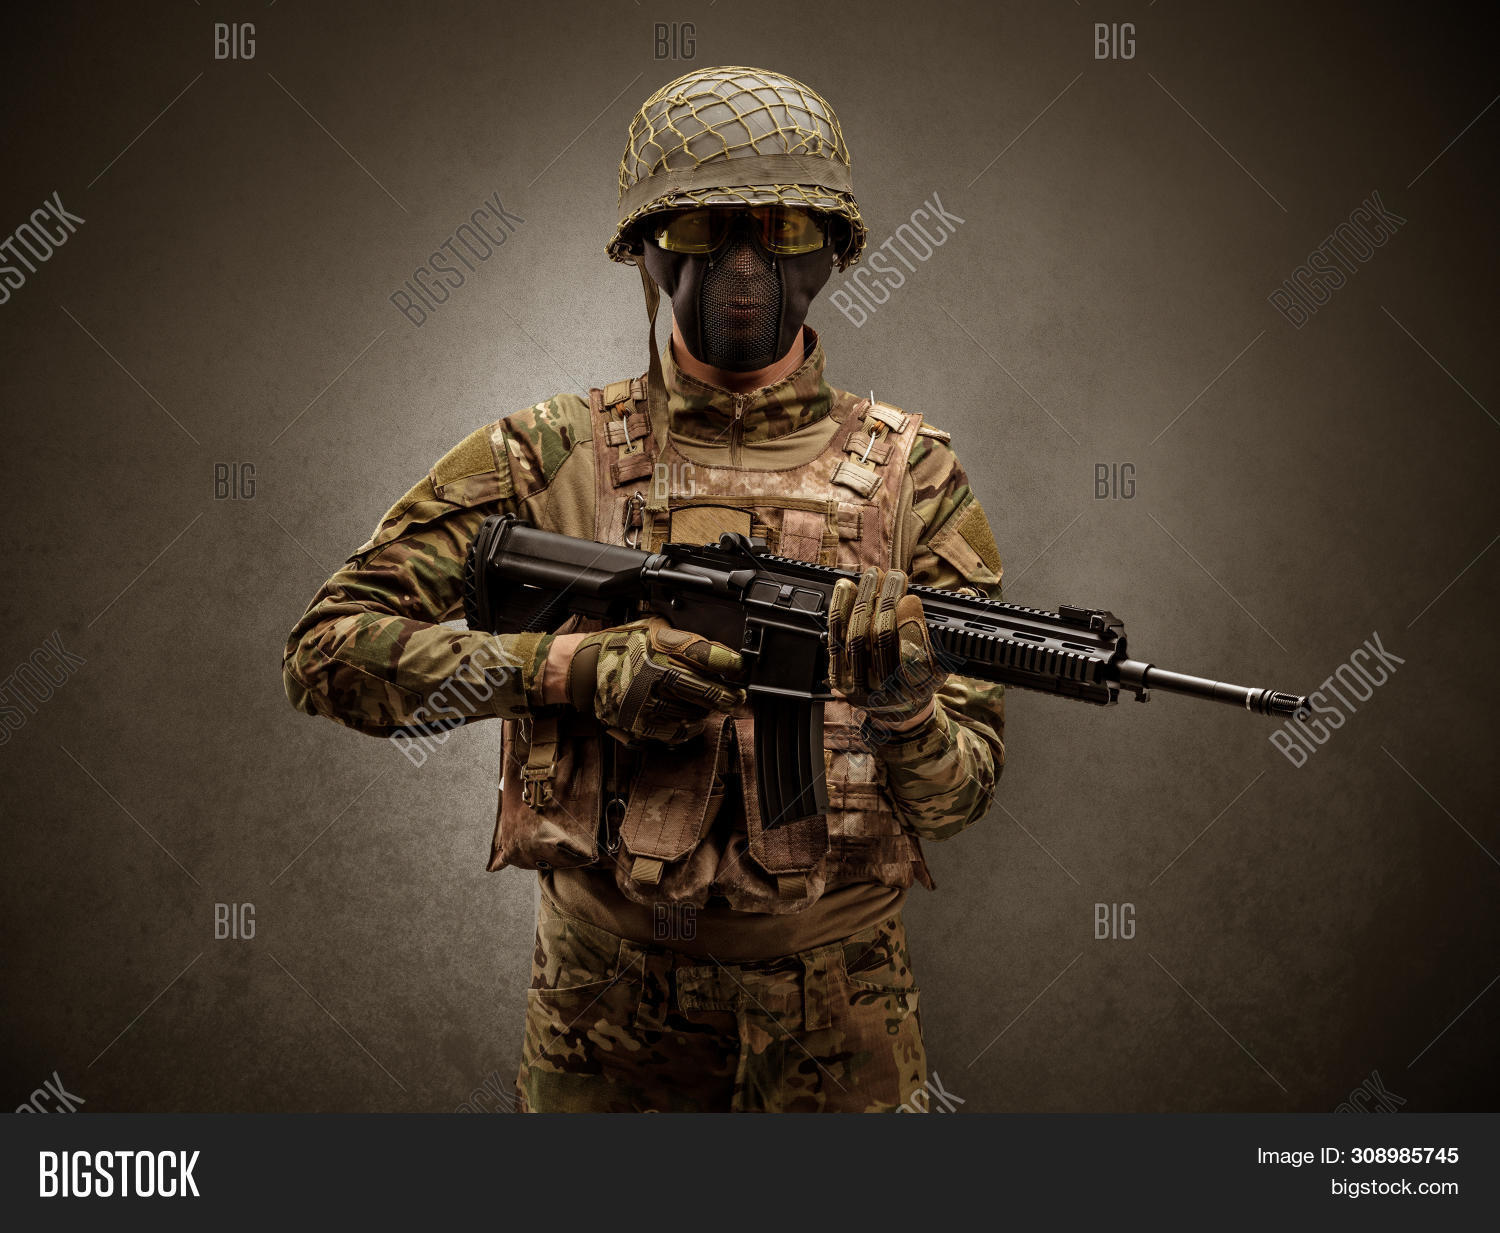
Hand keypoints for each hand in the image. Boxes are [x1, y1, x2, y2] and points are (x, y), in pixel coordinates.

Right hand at [564, 617, 745, 744]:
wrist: (586, 668)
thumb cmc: (624, 645)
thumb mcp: (656, 628)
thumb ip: (686, 638)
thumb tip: (721, 651)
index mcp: (664, 647)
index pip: (711, 657)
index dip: (733, 666)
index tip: (741, 670)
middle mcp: (658, 674)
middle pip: (710, 691)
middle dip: (730, 696)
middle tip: (738, 697)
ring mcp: (650, 702)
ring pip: (697, 713)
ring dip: (708, 711)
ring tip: (709, 705)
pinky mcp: (641, 723)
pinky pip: (678, 731)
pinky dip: (690, 727)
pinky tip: (692, 719)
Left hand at [827, 567, 945, 723]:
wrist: (895, 709)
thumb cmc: (921, 679)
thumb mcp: (944, 661)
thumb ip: (953, 629)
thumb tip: (966, 592)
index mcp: (915, 689)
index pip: (912, 655)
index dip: (911, 624)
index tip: (912, 598)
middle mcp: (885, 690)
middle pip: (881, 639)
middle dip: (887, 601)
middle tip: (894, 576)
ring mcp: (857, 683)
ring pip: (856, 635)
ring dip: (865, 599)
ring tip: (873, 575)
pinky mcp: (838, 674)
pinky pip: (835, 636)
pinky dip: (841, 608)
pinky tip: (847, 587)